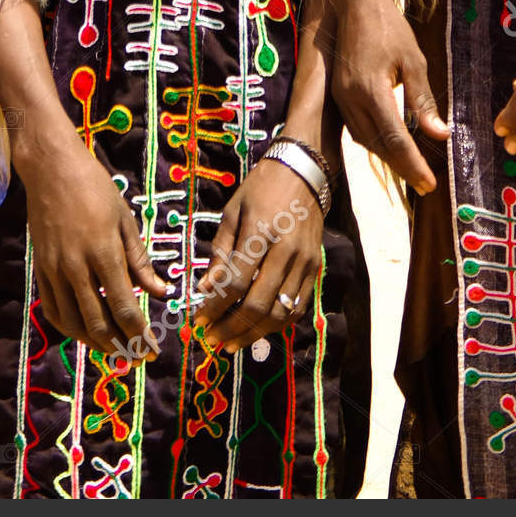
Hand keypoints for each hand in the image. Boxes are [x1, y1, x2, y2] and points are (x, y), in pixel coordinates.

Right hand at [20, 131, 166, 358]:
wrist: (51, 169)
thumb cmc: (95, 188)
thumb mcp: (125, 220)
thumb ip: (140, 261)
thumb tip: (162, 293)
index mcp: (103, 252)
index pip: (124, 307)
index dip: (139, 334)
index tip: (152, 348)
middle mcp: (76, 267)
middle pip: (98, 323)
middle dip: (121, 346)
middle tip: (137, 356)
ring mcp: (54, 270)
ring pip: (74, 323)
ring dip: (95, 343)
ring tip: (114, 349)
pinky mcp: (40, 269)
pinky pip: (53, 310)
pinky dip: (70, 328)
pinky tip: (84, 332)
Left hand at [194, 157, 323, 350]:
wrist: (303, 173)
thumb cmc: (260, 189)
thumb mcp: (232, 212)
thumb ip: (220, 252)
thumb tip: (205, 288)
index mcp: (260, 231)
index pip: (235, 282)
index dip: (215, 307)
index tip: (199, 320)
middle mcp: (286, 250)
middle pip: (258, 304)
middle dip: (232, 327)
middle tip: (213, 340)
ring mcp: (305, 262)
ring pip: (280, 313)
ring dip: (254, 334)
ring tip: (232, 343)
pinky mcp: (316, 269)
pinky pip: (298, 307)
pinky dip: (277, 325)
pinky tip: (259, 330)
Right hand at [332, 0, 448, 191]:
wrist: (356, 2)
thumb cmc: (390, 27)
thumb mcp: (414, 60)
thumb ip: (423, 100)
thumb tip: (439, 134)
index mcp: (372, 90)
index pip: (395, 138)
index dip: (412, 164)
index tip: (429, 184)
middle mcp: (351, 98)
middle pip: (377, 144)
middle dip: (400, 167)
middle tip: (423, 184)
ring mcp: (341, 95)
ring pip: (363, 138)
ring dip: (386, 155)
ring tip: (409, 167)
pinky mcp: (338, 91)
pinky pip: (355, 126)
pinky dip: (373, 140)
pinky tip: (388, 143)